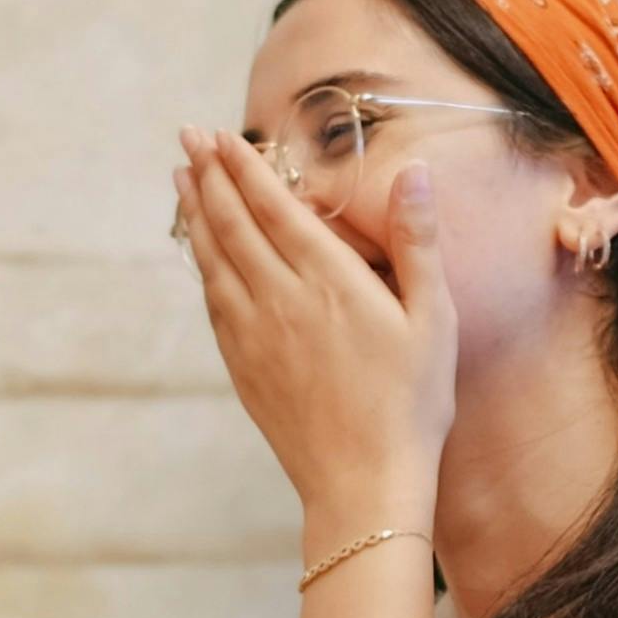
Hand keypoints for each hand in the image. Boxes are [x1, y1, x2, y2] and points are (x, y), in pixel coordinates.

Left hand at [176, 132, 456, 536]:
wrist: (364, 482)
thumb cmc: (411, 404)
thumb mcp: (436, 320)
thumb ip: (418, 241)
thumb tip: (414, 172)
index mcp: (330, 280)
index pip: (274, 207)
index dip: (244, 167)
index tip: (221, 135)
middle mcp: (281, 299)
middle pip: (232, 224)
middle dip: (209, 175)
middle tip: (187, 136)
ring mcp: (254, 334)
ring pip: (214, 260)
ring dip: (196, 214)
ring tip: (181, 178)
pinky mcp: (243, 366)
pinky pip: (214, 303)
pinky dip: (202, 266)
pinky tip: (200, 253)